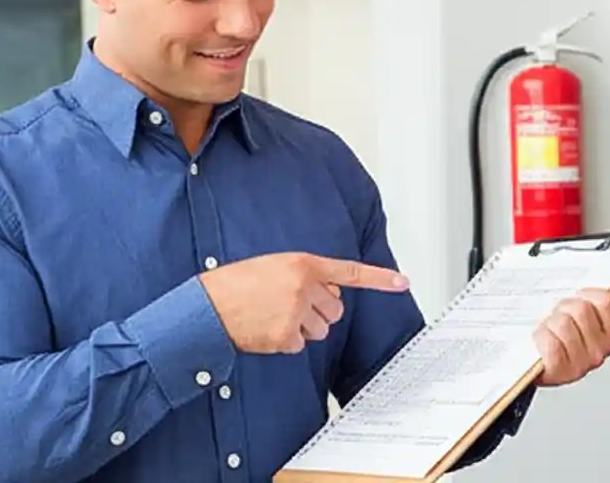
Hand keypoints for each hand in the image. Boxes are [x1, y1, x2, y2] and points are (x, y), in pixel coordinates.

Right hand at [199, 252, 408, 353]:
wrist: (206, 307)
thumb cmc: (236, 285)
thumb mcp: (273, 266)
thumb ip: (304, 275)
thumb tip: (327, 294)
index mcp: (303, 264)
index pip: (349, 272)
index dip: (379, 279)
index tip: (402, 282)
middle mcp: (304, 287)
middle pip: (335, 309)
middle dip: (318, 311)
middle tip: (289, 305)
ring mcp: (296, 312)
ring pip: (320, 329)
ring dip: (302, 327)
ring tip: (272, 315)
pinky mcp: (286, 336)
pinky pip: (300, 344)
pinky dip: (285, 341)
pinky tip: (266, 329)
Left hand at [533, 289, 609, 386]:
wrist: (525, 358)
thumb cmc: (556, 335)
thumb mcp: (588, 313)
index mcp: (609, 338)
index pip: (606, 302)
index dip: (585, 296)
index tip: (576, 302)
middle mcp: (598, 354)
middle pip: (581, 310)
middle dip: (563, 307)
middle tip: (557, 318)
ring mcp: (579, 365)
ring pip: (564, 323)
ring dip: (548, 322)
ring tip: (547, 331)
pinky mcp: (557, 372)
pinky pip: (549, 342)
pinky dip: (538, 336)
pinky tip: (538, 342)